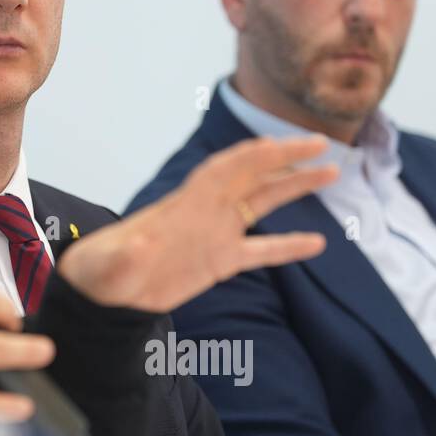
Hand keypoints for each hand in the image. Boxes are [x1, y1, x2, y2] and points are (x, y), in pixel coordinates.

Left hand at [57, 135, 338, 312]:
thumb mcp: (112, 264)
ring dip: (295, 187)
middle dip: (288, 158)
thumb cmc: (102, 270)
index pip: (229, 169)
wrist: (101, 290)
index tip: (298, 144)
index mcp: (185, 204)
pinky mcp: (217, 261)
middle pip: (253, 175)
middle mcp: (205, 211)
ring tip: (333, 174)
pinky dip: (287, 245)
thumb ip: (127, 256)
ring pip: (262, 203)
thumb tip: (137, 249)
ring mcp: (213, 234)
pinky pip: (260, 250)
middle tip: (326, 145)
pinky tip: (318, 243)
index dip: (262, 154)